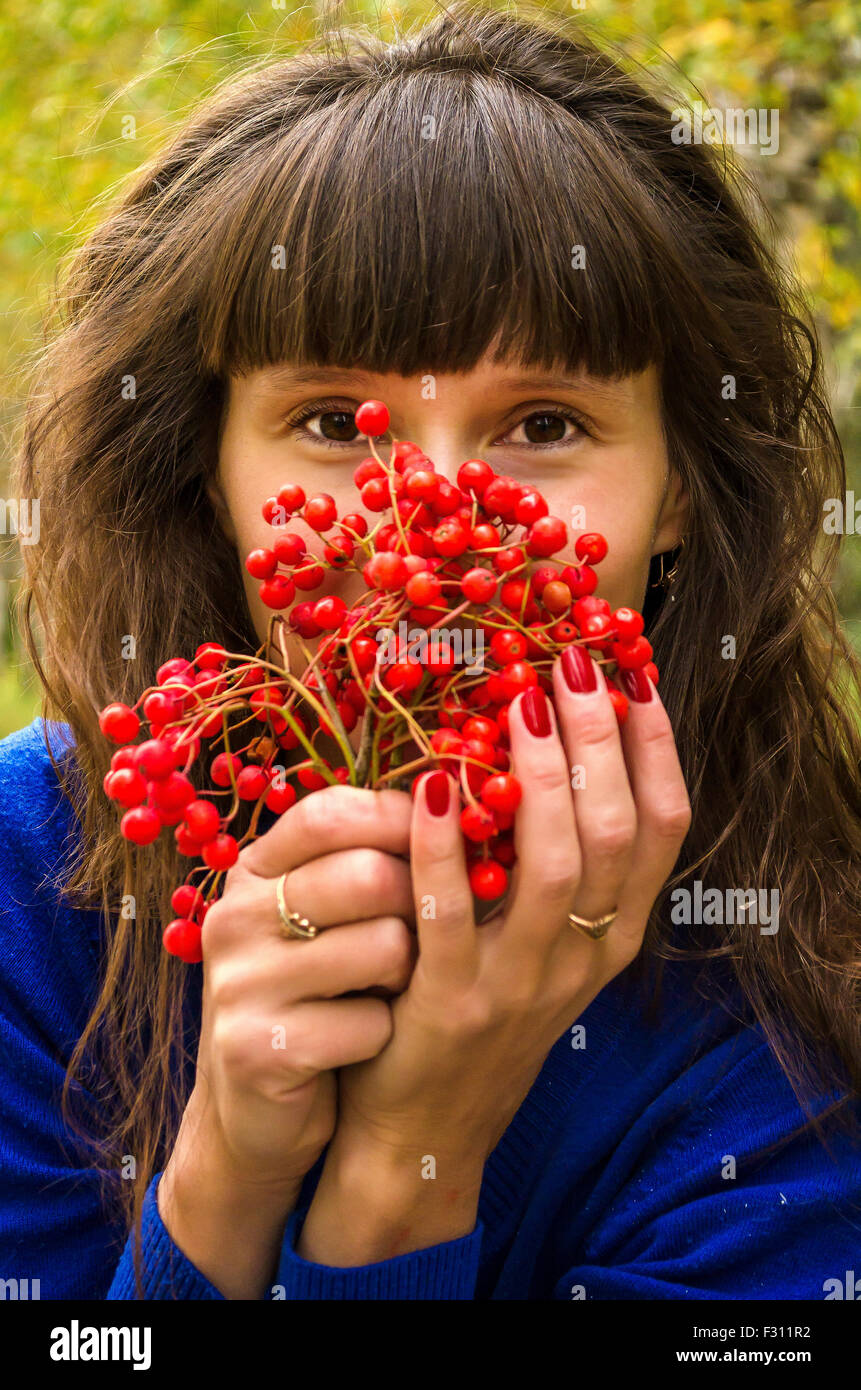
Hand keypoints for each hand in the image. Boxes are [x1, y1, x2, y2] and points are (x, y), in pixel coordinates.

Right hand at [159, 783, 415, 1296]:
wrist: (255, 1115)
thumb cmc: (316, 998)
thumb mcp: (326, 920)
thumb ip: (368, 860)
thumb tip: (459, 804)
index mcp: (254, 872)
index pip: (330, 813)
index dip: (400, 819)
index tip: (445, 839)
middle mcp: (235, 916)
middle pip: (369, 874)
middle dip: (419, 907)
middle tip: (422, 939)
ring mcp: (240, 983)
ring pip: (384, 947)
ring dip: (407, 977)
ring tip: (386, 994)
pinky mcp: (257, 1050)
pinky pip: (372, 1023)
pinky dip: (384, 1035)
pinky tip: (362, 1046)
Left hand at [297, 651, 690, 1264]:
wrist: (429, 1133)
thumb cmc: (487, 1014)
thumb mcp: (548, 949)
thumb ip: (561, 869)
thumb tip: (557, 745)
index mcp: (614, 936)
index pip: (663, 831)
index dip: (657, 749)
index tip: (636, 677)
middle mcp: (583, 958)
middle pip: (614, 833)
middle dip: (600, 738)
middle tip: (574, 663)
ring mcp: (520, 984)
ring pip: (553, 865)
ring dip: (539, 773)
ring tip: (516, 700)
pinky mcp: (449, 1004)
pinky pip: (449, 911)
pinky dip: (443, 844)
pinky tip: (430, 784)